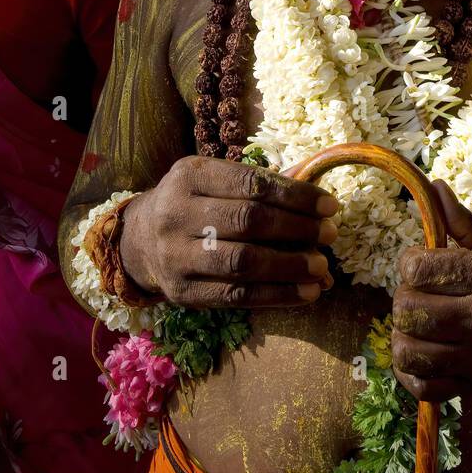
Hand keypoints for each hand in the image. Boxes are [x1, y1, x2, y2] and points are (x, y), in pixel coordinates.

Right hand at [119, 156, 338, 309]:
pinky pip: (236, 297)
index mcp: (191, 175)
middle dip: (297, 228)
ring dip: (290, 266)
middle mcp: (177, 212)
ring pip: (242, 262)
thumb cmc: (195, 203)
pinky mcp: (182, 292)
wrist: (141, 240)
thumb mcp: (214, 180)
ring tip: (323, 268)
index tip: (330, 206)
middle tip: (331, 235)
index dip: (295, 195)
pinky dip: (277, 296)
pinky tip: (307, 293)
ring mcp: (175, 255)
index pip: (252, 183)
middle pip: (248, 220)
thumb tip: (320, 207)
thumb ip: (260, 187)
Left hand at [391, 181, 471, 401]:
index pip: (419, 270)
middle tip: (418, 291)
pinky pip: (427, 387)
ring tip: (417, 322)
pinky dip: (412, 373)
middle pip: (409, 310)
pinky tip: (421, 353)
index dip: (409, 261)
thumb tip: (435, 188)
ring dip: (404, 334)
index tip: (419, 261)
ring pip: (411, 351)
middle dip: (404, 295)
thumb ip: (466, 224)